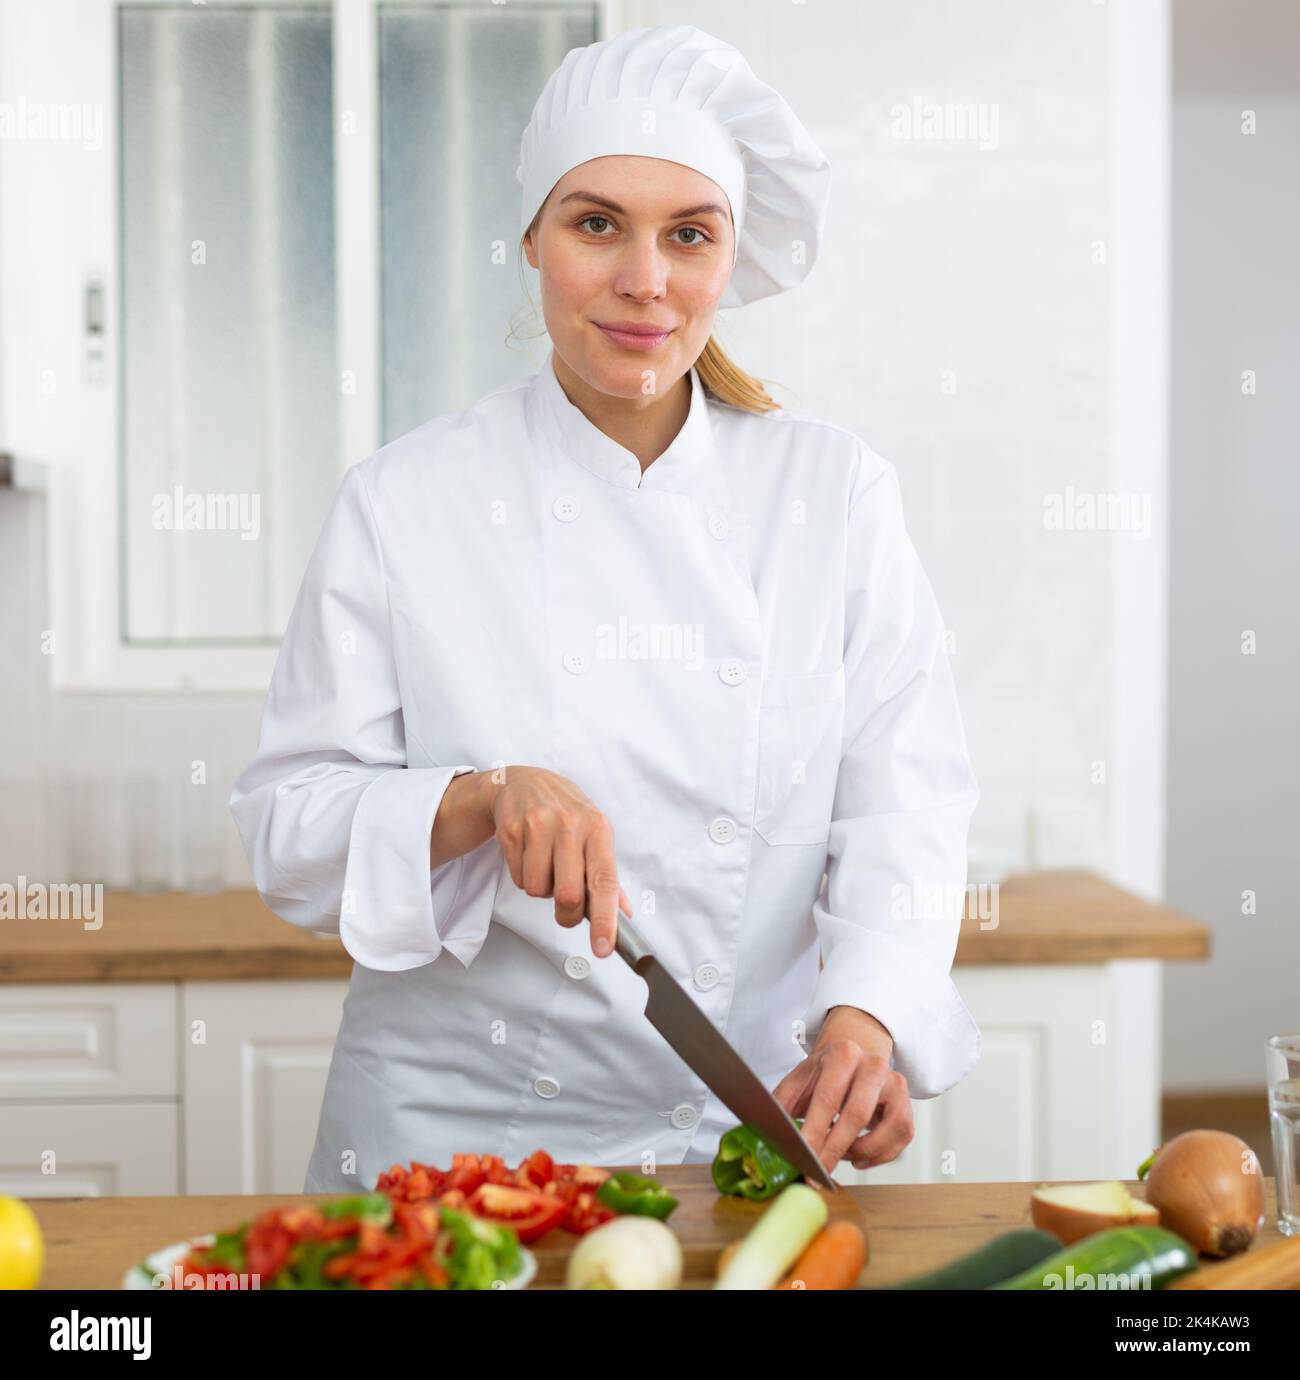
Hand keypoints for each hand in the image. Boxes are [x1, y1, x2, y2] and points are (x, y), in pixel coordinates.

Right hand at [486, 766, 632, 957]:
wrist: (524, 783)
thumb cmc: (565, 813)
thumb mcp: (593, 835)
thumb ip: (607, 876)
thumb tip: (624, 913)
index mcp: (597, 829)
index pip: (604, 881)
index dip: (605, 919)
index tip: (604, 947)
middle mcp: (570, 825)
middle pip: (568, 895)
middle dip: (567, 914)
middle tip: (566, 909)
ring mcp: (539, 826)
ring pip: (538, 890)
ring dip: (542, 889)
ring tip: (546, 866)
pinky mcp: (512, 831)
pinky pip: (519, 879)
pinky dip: (524, 877)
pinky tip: (529, 855)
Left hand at [772, 1007, 912, 1173]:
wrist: (852, 1055)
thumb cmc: (823, 1074)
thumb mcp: (799, 1080)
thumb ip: (782, 1105)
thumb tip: (766, 1134)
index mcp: (841, 1055)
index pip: (827, 1100)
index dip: (815, 1134)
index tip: (804, 1159)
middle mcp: (872, 1065)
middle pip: (857, 1114)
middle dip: (835, 1149)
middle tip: (819, 1173)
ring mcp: (894, 1082)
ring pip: (889, 1127)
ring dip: (863, 1151)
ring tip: (842, 1157)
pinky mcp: (907, 1101)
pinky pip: (902, 1136)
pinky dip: (882, 1154)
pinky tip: (859, 1157)